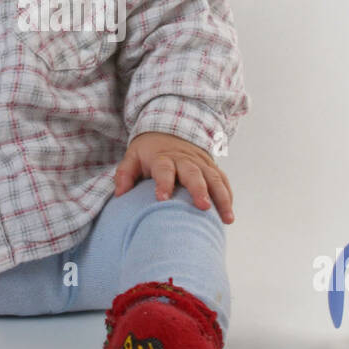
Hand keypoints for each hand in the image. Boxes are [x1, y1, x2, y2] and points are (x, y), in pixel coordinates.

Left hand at [113, 131, 234, 223]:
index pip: (164, 169)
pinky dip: (228, 196)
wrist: (170, 130)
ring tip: (227, 218)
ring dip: (222, 197)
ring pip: (214, 178)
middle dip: (199, 189)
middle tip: (203, 207)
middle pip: (193, 173)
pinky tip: (229, 214)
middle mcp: (185, 160)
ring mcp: (201, 163)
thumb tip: (120, 194)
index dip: (164, 183)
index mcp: (163, 158)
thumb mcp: (133, 156)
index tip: (162, 199)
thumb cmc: (149, 151)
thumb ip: (125, 174)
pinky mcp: (211, 167)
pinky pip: (223, 181)